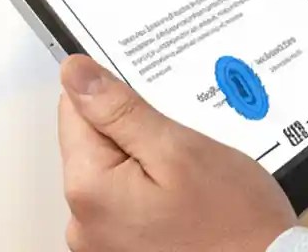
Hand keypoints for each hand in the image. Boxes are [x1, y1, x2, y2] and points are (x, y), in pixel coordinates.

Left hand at [58, 54, 296, 250]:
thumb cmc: (232, 220)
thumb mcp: (179, 149)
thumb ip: (119, 110)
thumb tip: (75, 73)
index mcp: (89, 189)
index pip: (76, 110)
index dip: (118, 96)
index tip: (155, 105)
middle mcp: (83, 222)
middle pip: (93, 142)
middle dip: (136, 131)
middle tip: (183, 144)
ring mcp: (101, 240)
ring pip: (113, 169)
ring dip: (147, 159)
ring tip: (190, 173)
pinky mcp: (121, 247)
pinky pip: (126, 197)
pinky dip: (152, 186)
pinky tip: (185, 193)